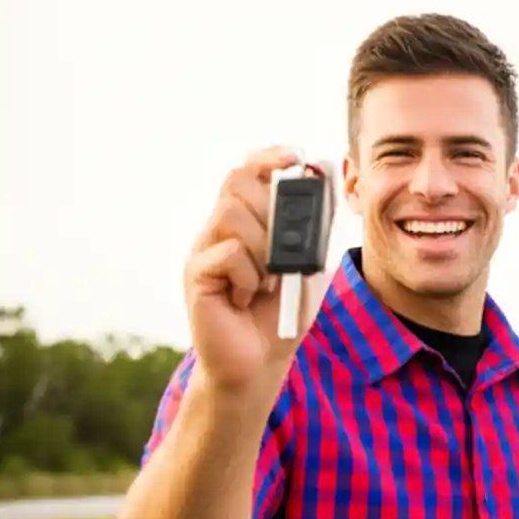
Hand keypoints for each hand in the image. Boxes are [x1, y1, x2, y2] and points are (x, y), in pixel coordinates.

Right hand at [184, 145, 334, 390]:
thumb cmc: (283, 314)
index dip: (268, 157)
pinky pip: (229, 252)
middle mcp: (220, 229)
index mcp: (246, 223)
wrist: (260, 362)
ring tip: (265, 280)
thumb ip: (311, 231)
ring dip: (262, 245)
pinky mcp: (196, 274)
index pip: (247, 171)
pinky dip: (249, 275)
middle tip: (281, 247)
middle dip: (269, 205)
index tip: (295, 156)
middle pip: (238, 181)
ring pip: (232, 213)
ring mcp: (204, 249)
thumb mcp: (308, 267)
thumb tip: (322, 188)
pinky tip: (247, 297)